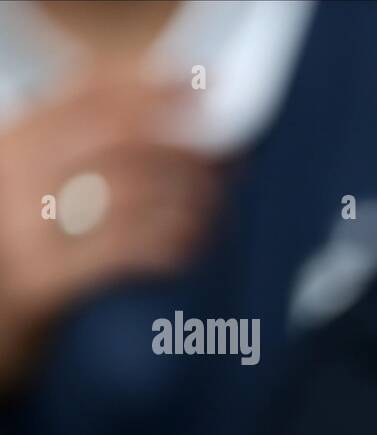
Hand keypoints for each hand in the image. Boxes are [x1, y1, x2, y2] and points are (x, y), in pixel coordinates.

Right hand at [0, 66, 219, 391]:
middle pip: (114, 137)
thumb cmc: (29, 235)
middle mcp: (17, 174)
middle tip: (226, 152)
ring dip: (185, 194)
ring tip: (214, 201)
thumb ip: (94, 143)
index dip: (149, 86)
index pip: (84, 92)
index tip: (198, 86)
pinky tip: (191, 243)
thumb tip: (180, 117)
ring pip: (125, 192)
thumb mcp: (42, 174)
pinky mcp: (45, 278)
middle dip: (181, 141)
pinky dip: (166, 244)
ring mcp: (27, 226)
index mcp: (18, 137)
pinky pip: (120, 252)